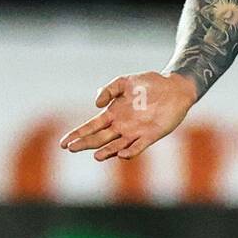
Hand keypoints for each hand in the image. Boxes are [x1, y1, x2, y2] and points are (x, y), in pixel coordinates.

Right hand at [59, 71, 196, 160]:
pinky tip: (122, 155)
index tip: (64, 142)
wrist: (174, 87)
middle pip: (99, 138)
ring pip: (116, 146)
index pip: (91, 127)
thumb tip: (96, 104)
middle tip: (71, 149)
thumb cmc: (150, 83)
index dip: (77, 134)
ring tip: (96, 156)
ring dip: (106, 151)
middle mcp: (121, 126)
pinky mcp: (151, 135)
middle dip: (85, 143)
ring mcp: (135, 132)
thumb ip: (108, 90)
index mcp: (113, 114)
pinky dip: (130, 151)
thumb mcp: (124, 82)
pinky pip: (138, 147)